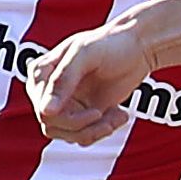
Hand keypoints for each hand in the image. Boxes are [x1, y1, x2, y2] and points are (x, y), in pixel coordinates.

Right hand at [26, 24, 149, 144]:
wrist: (138, 48)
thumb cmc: (110, 43)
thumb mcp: (84, 55)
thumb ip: (63, 80)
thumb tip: (45, 111)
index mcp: (42, 73)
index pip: (42, 108)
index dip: (66, 117)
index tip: (95, 113)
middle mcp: (49, 90)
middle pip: (52, 125)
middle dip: (83, 126)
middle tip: (105, 115)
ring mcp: (66, 104)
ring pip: (67, 135)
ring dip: (95, 130)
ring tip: (117, 116)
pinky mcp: (82, 114)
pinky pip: (83, 136)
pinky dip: (103, 130)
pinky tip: (118, 114)